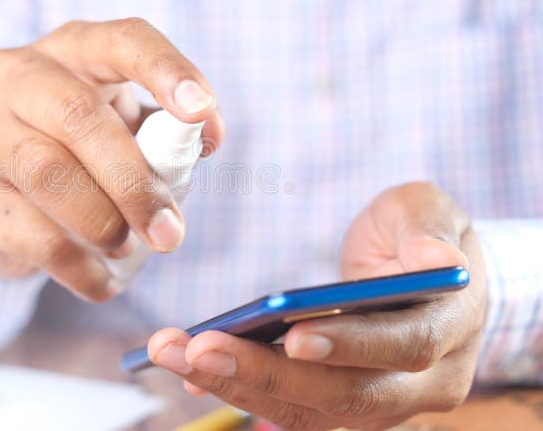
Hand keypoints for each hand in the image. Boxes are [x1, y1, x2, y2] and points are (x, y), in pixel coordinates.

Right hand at [0, 18, 223, 300]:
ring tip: (126, 247)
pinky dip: (82, 267)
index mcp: (69, 51)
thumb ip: (160, 132)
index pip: (121, 40)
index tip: (202, 113)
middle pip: (78, 116)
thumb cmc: (78, 154)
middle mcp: (16, 79)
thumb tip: (204, 140)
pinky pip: (34, 236)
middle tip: (171, 233)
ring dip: (105, 224)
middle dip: (135, 181)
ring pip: (51, 177)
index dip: (165, 70)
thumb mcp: (119, 128)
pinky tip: (102, 279)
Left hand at [148, 182, 486, 429]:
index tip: (292, 335)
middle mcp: (424, 382)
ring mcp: (381, 400)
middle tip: (198, 348)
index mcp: (451, 328)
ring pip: (308, 411)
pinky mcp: (341, 403)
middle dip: (267, 374)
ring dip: (236, 385)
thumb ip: (429, 232)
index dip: (351, 344)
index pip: (406, 347)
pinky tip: (190, 366)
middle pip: (345, 394)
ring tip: (173, 352)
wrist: (419, 272)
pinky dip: (238, 388)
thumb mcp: (428, 212)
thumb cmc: (419, 233)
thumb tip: (439, 263)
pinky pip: (290, 407)